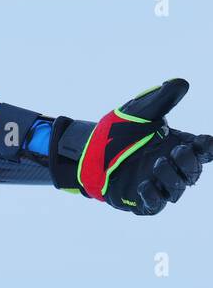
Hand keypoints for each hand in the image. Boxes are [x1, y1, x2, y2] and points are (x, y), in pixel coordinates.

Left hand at [56, 79, 212, 214]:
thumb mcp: (138, 111)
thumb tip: (181, 83)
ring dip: (171, 178)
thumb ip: (160, 100)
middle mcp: (172, 167)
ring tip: (158, 163)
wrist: (88, 150)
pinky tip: (145, 185)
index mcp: (178, 146)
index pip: (203, 150)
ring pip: (176, 189)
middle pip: (193, 171)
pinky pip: (154, 204)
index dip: (207, 147)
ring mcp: (157, 185)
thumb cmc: (119, 130)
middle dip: (189, 163)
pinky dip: (152, 197)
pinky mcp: (140, 200)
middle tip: (177, 151)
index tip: (203, 141)